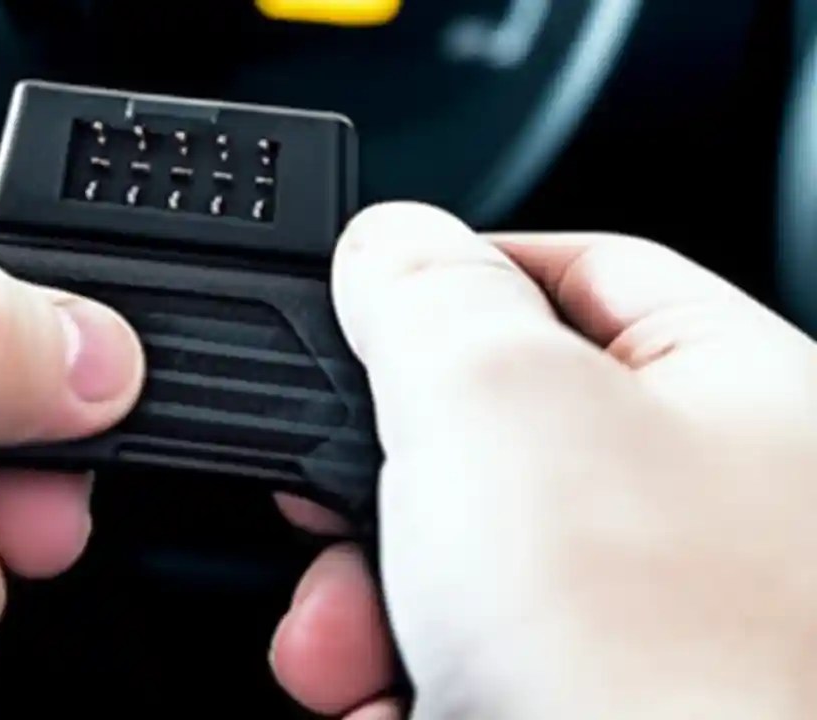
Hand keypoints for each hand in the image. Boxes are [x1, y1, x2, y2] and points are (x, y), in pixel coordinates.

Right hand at [269, 202, 816, 718]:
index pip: (584, 269)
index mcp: (742, 396)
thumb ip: (425, 290)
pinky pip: (461, 657)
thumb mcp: (492, 401)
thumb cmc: (646, 661)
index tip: (364, 306)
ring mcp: (653, 624)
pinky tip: (387, 705)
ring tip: (346, 644)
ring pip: (457, 558)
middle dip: (380, 479)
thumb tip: (387, 244)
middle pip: (496, 431)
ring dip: (369, 597)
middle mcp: (714, 512)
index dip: (458, 275)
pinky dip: (399, 678)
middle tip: (329, 498)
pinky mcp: (588, 708)